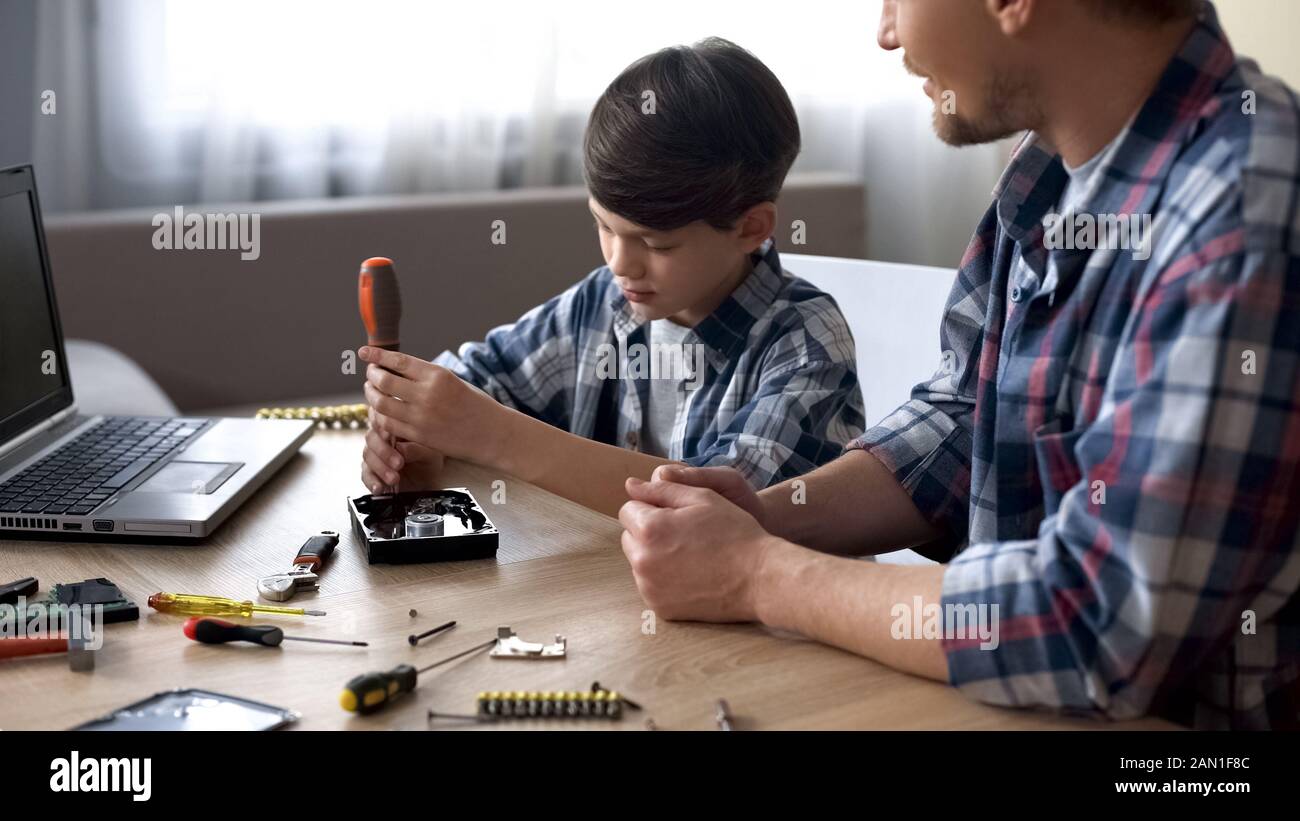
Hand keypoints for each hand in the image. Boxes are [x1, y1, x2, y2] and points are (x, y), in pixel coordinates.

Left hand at [359, 346, 507, 467]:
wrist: (492, 434)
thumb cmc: (474, 405)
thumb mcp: (453, 381)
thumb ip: (426, 377)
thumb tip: (395, 369)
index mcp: (438, 375)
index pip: (398, 361)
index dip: (377, 356)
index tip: (364, 352)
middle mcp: (428, 394)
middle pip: (384, 382)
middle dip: (372, 376)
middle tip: (370, 374)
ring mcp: (422, 417)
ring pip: (381, 404)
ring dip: (371, 396)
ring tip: (372, 391)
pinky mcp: (419, 436)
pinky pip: (389, 425)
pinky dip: (380, 417)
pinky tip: (380, 412)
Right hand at [361, 428, 444, 493]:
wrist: (430, 481)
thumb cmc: (430, 460)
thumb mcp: (431, 454)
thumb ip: (417, 449)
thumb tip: (401, 447)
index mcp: (395, 426)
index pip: (381, 419)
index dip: (381, 426)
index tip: (388, 435)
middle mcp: (382, 438)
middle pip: (371, 438)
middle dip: (384, 451)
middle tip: (399, 463)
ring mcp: (375, 454)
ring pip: (368, 456)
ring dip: (380, 468)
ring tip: (394, 478)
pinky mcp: (371, 471)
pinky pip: (366, 475)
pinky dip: (371, 481)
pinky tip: (379, 487)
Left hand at [618, 476, 777, 622]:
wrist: (760, 578)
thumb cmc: (734, 532)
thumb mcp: (702, 498)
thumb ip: (662, 489)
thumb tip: (630, 485)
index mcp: (650, 529)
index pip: (629, 510)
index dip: (652, 507)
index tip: (677, 515)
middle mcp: (642, 561)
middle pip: (630, 537)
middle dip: (649, 532)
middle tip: (684, 534)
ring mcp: (649, 588)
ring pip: (639, 562)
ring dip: (655, 555)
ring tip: (690, 555)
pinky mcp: (659, 607)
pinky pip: (650, 585)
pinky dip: (664, 579)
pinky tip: (691, 574)